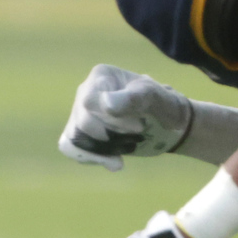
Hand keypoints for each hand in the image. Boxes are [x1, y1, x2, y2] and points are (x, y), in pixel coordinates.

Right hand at [59, 64, 193, 169]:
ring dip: (102, 150)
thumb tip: (106, 104)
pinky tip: (113, 160)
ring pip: (74, 137)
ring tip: (125, 150)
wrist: (166, 122)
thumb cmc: (162, 104)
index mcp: (101, 76)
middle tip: (135, 135)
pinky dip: (91, 157)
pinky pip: (71, 147)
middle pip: (82, 122)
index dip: (110, 120)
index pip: (89, 102)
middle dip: (110, 136)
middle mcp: (85, 92)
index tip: (138, 127)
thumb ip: (132, 99)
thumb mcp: (154, 99)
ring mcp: (80, 112)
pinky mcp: (81, 132)